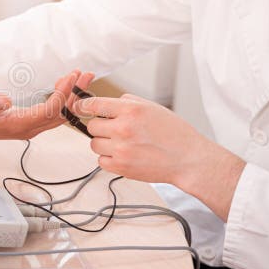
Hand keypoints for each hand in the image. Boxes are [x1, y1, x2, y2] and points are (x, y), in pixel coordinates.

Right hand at [0, 71, 95, 140]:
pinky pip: (50, 113)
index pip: (49, 111)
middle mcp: (26, 129)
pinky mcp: (25, 122)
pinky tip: (63, 86)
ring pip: (58, 115)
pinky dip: (61, 99)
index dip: (63, 94)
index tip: (71, 76)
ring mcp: (27, 127)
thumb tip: (5, 99)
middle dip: (76, 94)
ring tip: (81, 77)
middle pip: (60, 115)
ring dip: (71, 96)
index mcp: (18, 126)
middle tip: (87, 74)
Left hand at [73, 93, 244, 219]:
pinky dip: (109, 158)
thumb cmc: (174, 133)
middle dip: (100, 127)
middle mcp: (123, 128)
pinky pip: (100, 160)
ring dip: (104, 143)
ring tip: (122, 144)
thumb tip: (107, 102)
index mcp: (131, 110)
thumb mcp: (152, 107)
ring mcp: (121, 149)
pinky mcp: (121, 166)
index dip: (84, 106)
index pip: (94, 104)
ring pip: (94, 144)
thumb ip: (127, 102)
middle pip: (91, 126)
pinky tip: (124, 155)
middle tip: (115, 130)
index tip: (81, 108)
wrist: (188, 159)